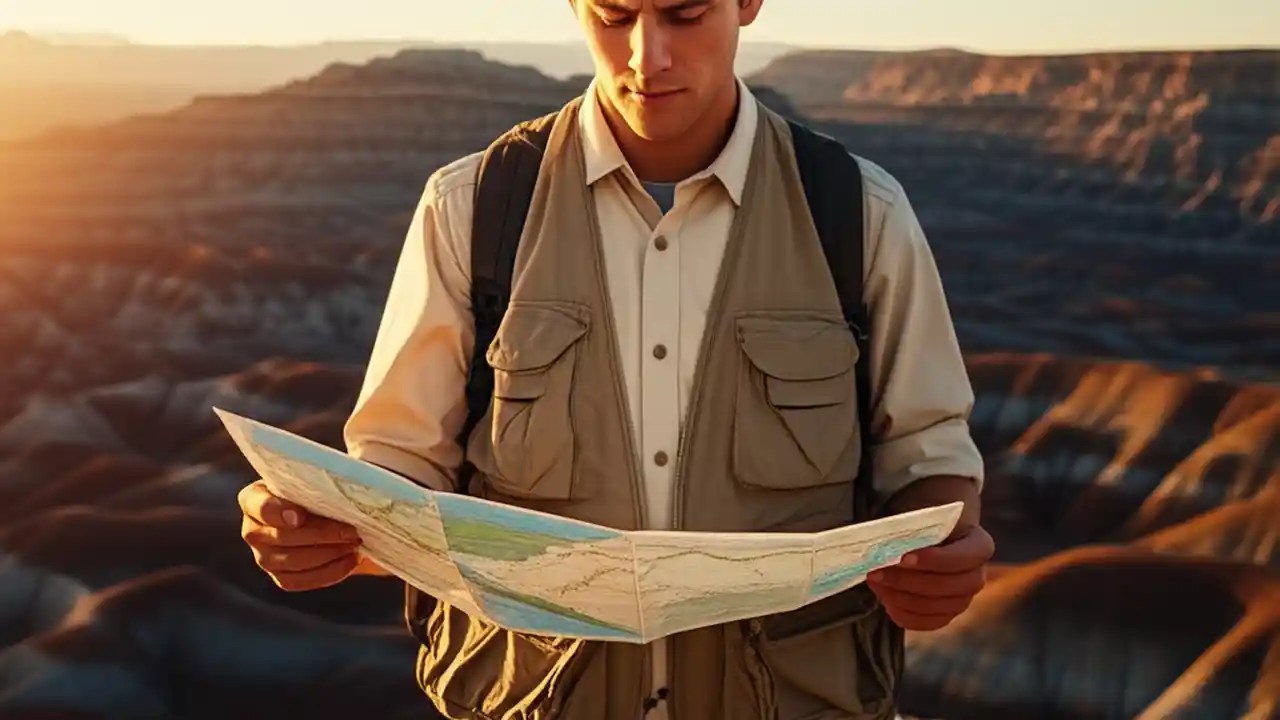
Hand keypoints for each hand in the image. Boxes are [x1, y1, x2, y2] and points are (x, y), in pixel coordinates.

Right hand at [238, 479, 365, 590]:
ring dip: (328, 554)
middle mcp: (252, 530)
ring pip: (292, 561)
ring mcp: (263, 557)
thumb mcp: (317, 477)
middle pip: (282, 538)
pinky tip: (350, 560)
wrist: (327, 515)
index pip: (261, 507)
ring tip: (353, 544)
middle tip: (351, 531)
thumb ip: (320, 476)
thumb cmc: (321, 488)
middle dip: (321, 535)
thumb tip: (343, 478)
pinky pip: (300, 581)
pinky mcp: (280, 577)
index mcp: (253, 499)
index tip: (301, 517)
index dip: (280, 513)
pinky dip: (328, 572)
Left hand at [866, 523, 993, 631]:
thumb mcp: (920, 516)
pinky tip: (885, 599)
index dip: (936, 559)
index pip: (965, 557)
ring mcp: (963, 599)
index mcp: (979, 545)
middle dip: (908, 581)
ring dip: (901, 597)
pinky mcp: (946, 614)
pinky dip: (904, 614)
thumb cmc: (922, 523)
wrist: (922, 538)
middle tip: (877, 572)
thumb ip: (913, 525)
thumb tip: (888, 540)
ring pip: (936, 607)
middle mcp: (976, 576)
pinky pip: (928, 622)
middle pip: (948, 586)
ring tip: (876, 582)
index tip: (904, 557)